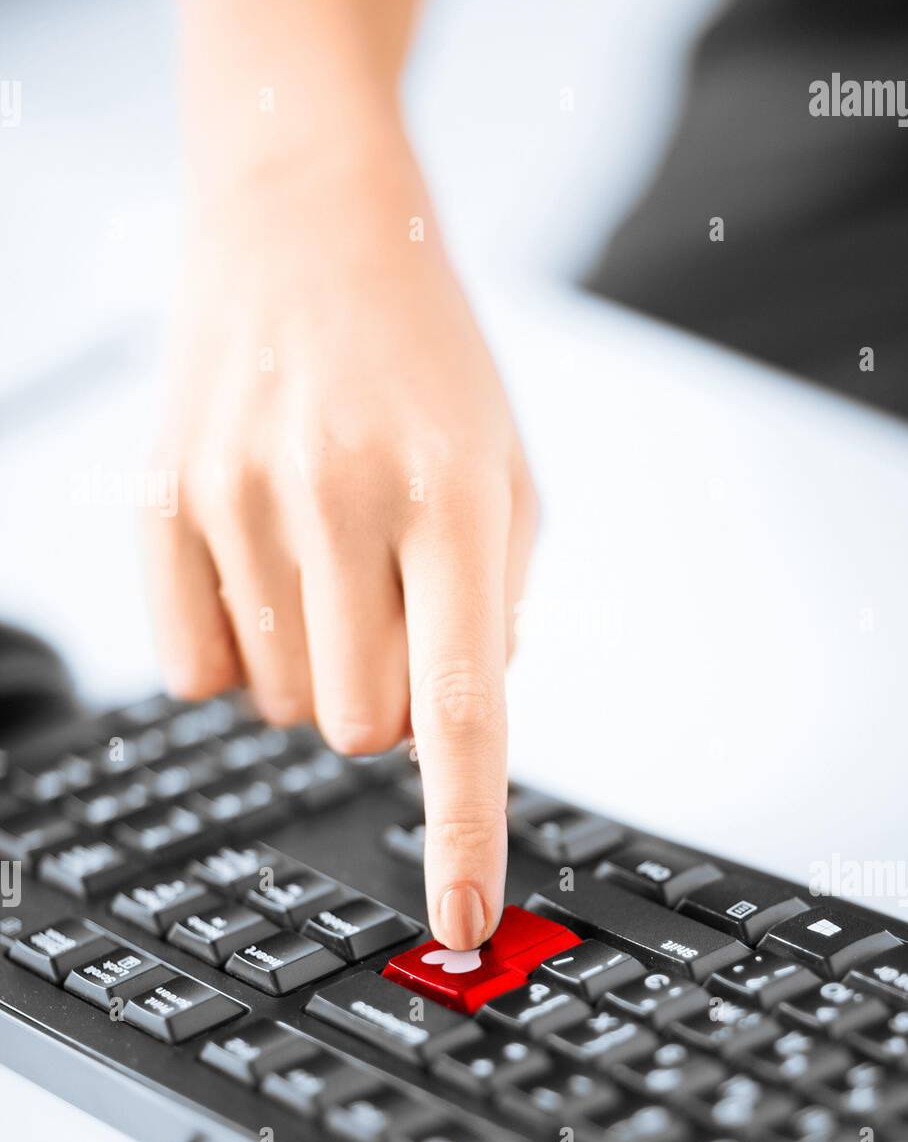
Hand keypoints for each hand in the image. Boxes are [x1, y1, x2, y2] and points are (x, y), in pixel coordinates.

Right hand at [145, 146, 537, 948]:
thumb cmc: (427, 355)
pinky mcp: (163, 501)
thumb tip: (458, 726)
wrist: (309, 220)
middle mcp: (343, 504)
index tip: (464, 921)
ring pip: (287, 705)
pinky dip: (239, 652)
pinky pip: (194, 673)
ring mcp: (241, 501)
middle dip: (394, 705)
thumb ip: (501, 608)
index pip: (465, 711)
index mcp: (456, 501)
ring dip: (320, 668)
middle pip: (365, 729)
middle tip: (394, 610)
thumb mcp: (510, 471)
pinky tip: (262, 568)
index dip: (464, 833)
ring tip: (329, 561)